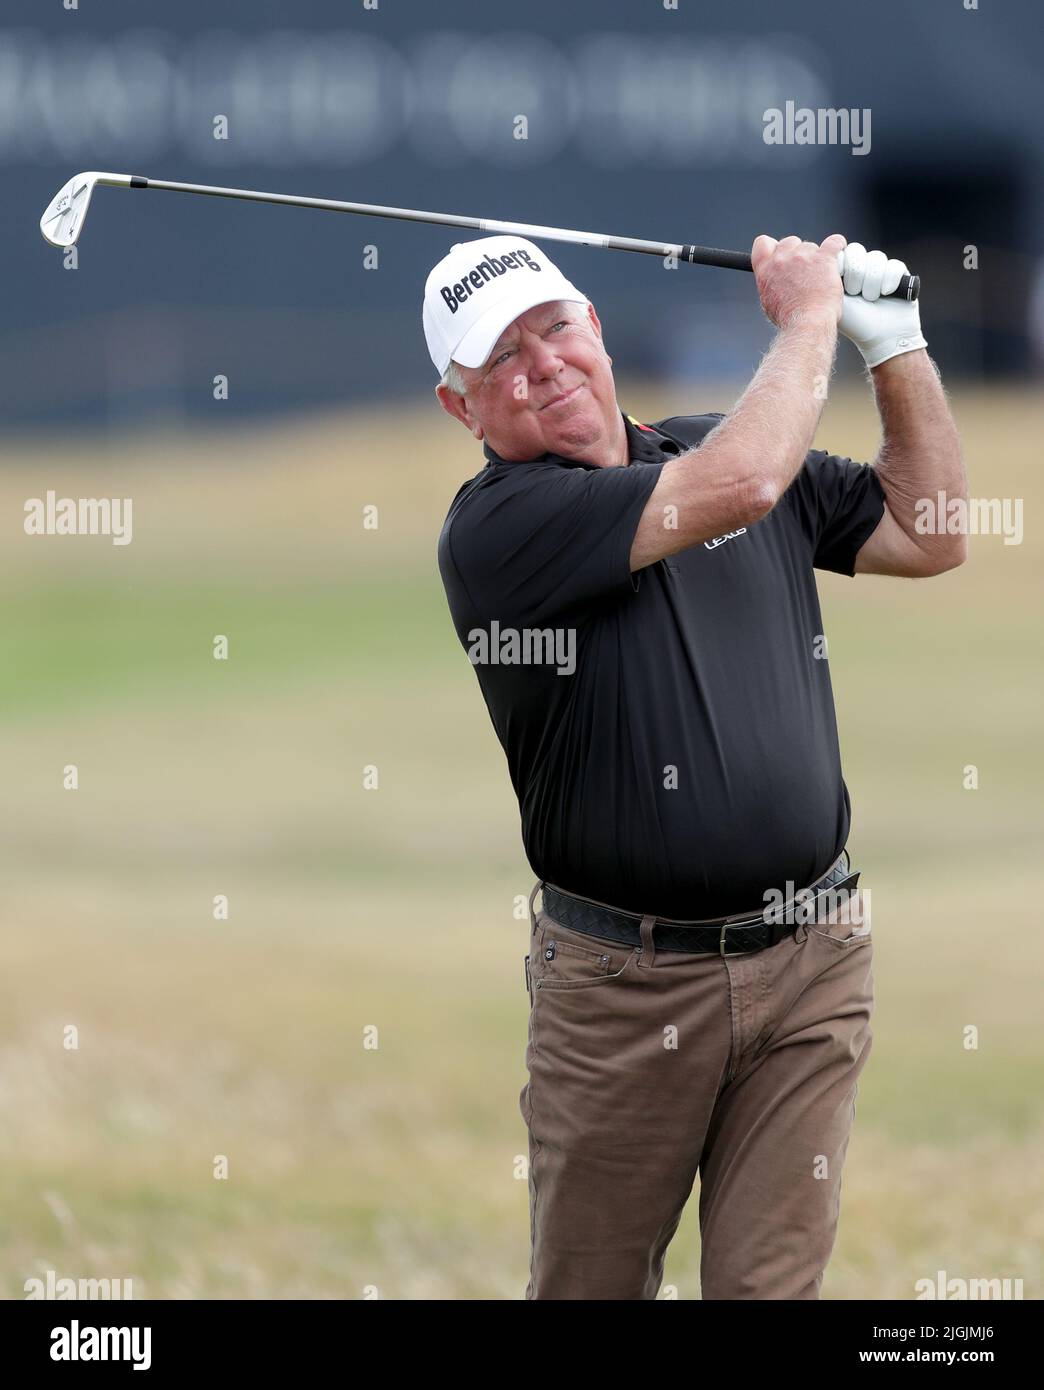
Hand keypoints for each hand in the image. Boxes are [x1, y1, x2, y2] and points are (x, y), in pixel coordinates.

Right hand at [751, 233, 846, 330]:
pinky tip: (838, 253)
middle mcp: (781, 259)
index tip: (783, 255)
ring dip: (817, 256)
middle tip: (806, 269)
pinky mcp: (823, 258)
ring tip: (822, 275)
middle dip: (798, 253)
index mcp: (765, 269)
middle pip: (790, 242)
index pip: (763, 243)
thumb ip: (771, 284)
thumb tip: (776, 282)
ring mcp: (802, 256)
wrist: (805, 324)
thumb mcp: (768, 301)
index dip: (774, 247)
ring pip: (812, 246)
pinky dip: (838, 246)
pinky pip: (834, 242)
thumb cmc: (789, 318)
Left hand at [836, 243, 926, 367]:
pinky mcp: (899, 274)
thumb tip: (824, 257)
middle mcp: (863, 269)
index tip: (841, 283)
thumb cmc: (855, 323)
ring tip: (871, 299)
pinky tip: (886, 293)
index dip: (842, 264)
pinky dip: (889, 280)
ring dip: (872, 281)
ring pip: (876, 258)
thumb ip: (828, 278)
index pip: (842, 252)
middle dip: (856, 273)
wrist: (882, 338)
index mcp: (845, 273)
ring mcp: (881, 270)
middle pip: (857, 251)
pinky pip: (894, 265)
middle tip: (855, 293)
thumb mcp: (836, 300)